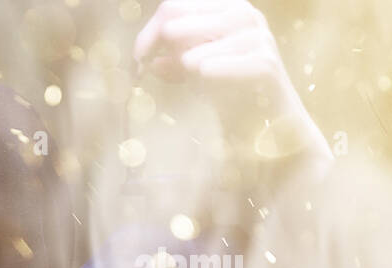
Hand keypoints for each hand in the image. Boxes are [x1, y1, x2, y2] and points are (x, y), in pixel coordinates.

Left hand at [133, 0, 332, 162]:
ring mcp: (258, 37)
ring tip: (187, 68)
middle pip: (184, 15)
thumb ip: (174, 61)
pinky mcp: (268, 63)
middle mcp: (243, 15)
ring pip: (214, 32)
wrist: (261, 119)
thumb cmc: (225, 88)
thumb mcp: (193, 70)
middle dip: (159, 38)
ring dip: (192, 53)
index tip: (137, 59)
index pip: (174, 7)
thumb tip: (152, 62)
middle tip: (143, 65)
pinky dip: (220, 64)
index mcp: (223, 10)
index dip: (149, 33)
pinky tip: (204, 70)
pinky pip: (239, 58)